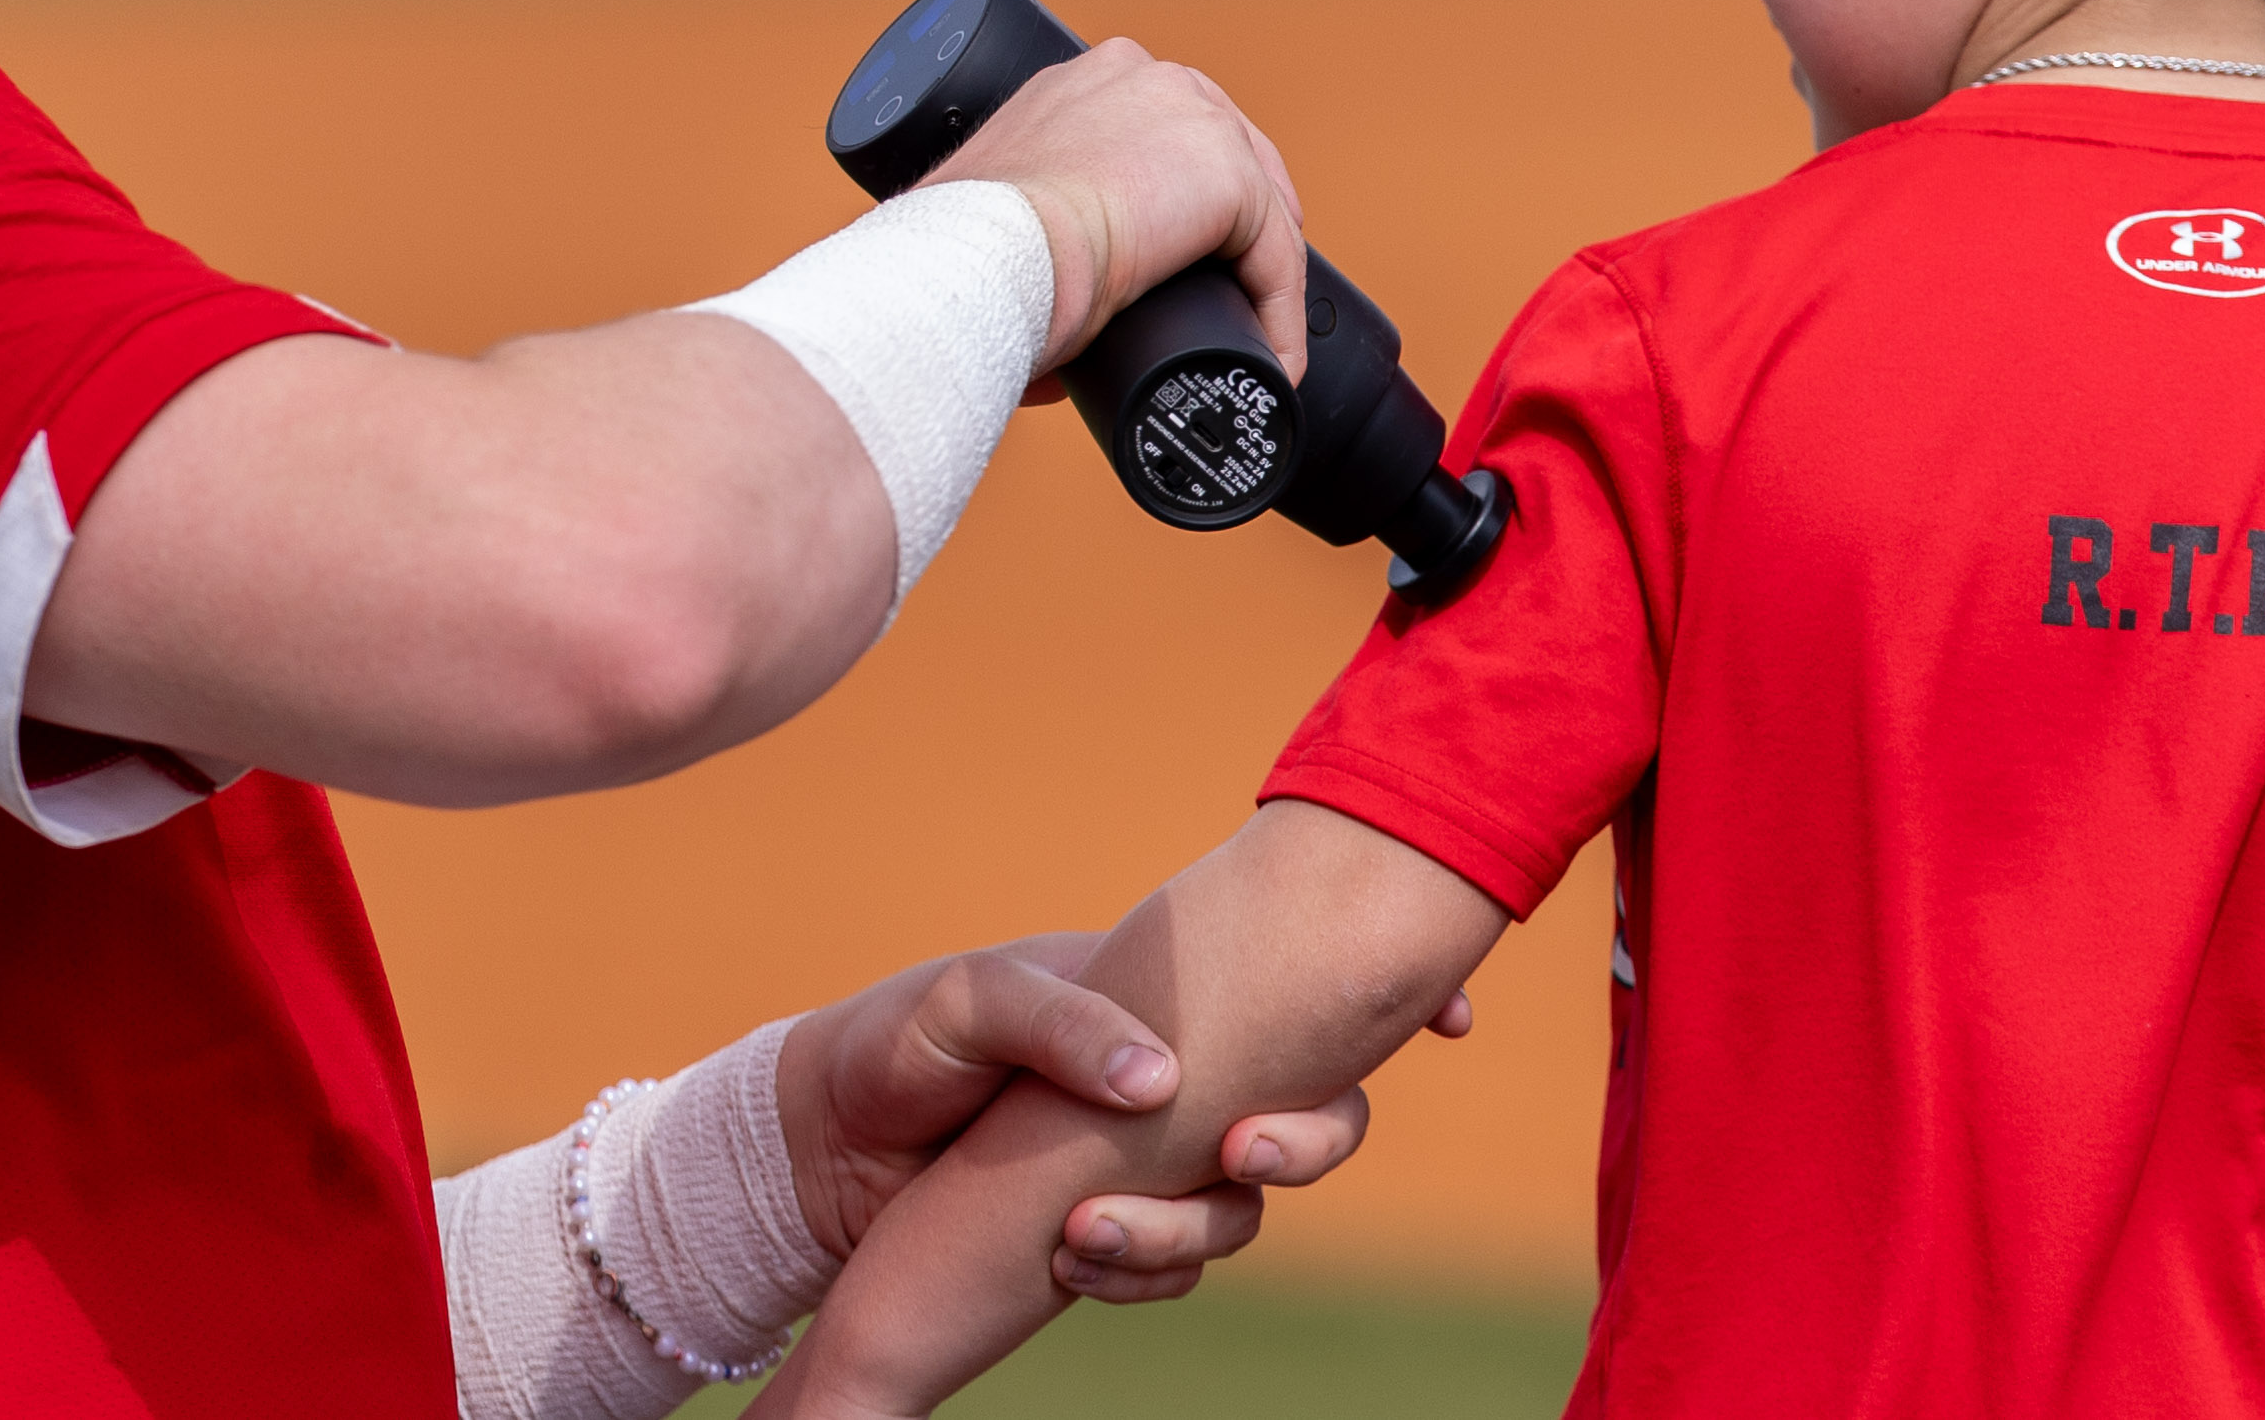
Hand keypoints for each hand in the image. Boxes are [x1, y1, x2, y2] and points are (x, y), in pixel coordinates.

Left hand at [772, 933, 1471, 1305]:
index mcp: (1149, 1001)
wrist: (814, 1157)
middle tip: (1242, 1154)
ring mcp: (1140, 1160)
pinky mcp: (1103, 1234)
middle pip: (1299, 1115)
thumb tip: (1160, 1078)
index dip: (1380, 1000)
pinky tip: (1078, 1261)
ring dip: (1186, 1228)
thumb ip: (1061, 1022)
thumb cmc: (889, 1052)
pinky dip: (1144, 1272)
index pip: (1288, 990)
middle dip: (1302, 1144)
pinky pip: (1173, 1265)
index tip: (1450, 1020)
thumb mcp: (958, 1008)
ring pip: (1236, 1206)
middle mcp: (1165, 1078)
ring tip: (1085, 1234)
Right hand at [925, 39, 1308, 387]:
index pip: (1165, 127)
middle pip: (1226, 148)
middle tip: (1238, 292)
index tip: (1187, 251)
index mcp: (1086, 81)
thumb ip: (1023, 252)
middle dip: (1241, 222)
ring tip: (1256, 332)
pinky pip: (1275, 254)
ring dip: (1262, 269)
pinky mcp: (1229, 175)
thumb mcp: (1000, 224)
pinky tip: (1270, 359)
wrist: (984, 254)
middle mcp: (1144, 78)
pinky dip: (1277, 313)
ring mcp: (1192, 117)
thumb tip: (1044, 350)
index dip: (1185, 192)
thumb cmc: (966, 248)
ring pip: (1256, 200)